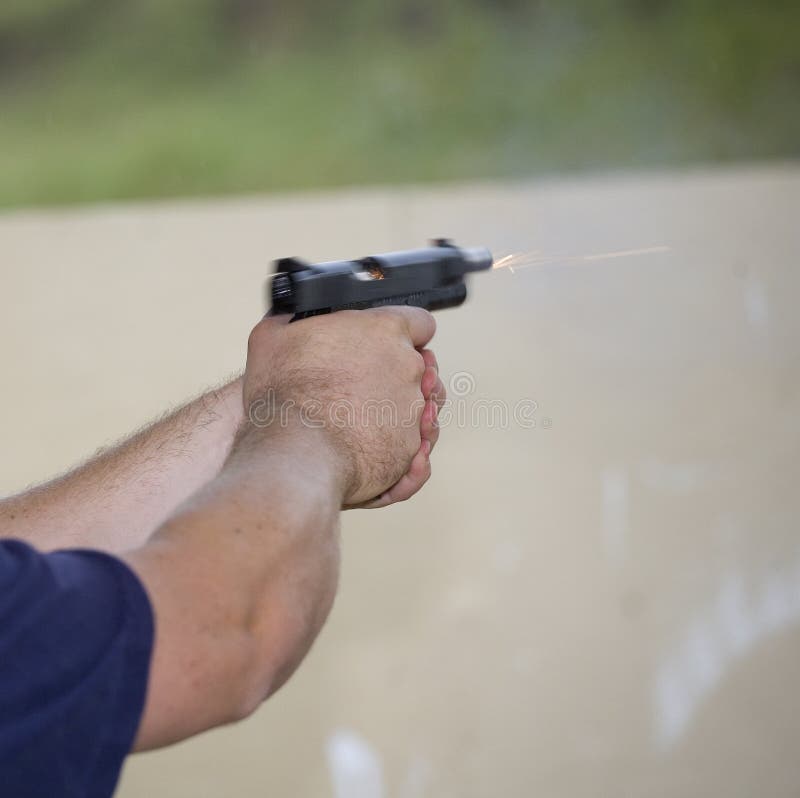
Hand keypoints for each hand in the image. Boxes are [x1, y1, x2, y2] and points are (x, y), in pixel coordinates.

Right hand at [243, 307, 436, 504]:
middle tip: (367, 386)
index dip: (405, 333)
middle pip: (422, 368)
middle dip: (399, 376)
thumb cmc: (286, 398)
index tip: (389, 345)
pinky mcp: (409, 447)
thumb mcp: (271, 341)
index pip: (419, 323)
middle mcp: (408, 368)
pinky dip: (393, 446)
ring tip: (365, 420)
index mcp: (383, 331)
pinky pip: (411, 445)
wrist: (296, 454)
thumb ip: (288, 323)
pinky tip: (369, 445)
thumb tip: (286, 321)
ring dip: (398, 411)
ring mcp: (412, 409)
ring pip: (420, 408)